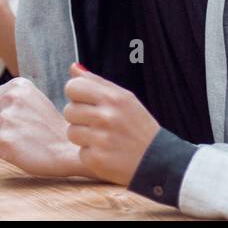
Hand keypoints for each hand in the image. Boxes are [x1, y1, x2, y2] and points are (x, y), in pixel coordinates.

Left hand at [0, 78, 84, 177]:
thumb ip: (12, 100)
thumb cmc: (51, 130)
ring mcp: (7, 118)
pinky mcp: (4, 140)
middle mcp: (11, 98)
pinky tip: (23, 151)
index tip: (23, 121)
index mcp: (18, 85)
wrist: (70, 151)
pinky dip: (3, 155)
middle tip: (23, 133)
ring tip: (21, 141)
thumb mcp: (34, 102)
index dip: (2, 115)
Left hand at [62, 63, 158, 185]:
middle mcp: (106, 117)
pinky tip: (106, 152)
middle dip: (79, 117)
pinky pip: (80, 151)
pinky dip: (91, 153)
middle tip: (98, 123)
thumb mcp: (125, 99)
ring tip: (102, 138)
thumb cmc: (138, 126)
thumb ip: (97, 82)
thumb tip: (73, 67)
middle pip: (69, 110)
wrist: (158, 160)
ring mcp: (100, 140)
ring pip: (71, 132)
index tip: (86, 102)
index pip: (73, 87)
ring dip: (83, 136)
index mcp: (113, 98)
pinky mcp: (96, 160)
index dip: (76, 95)